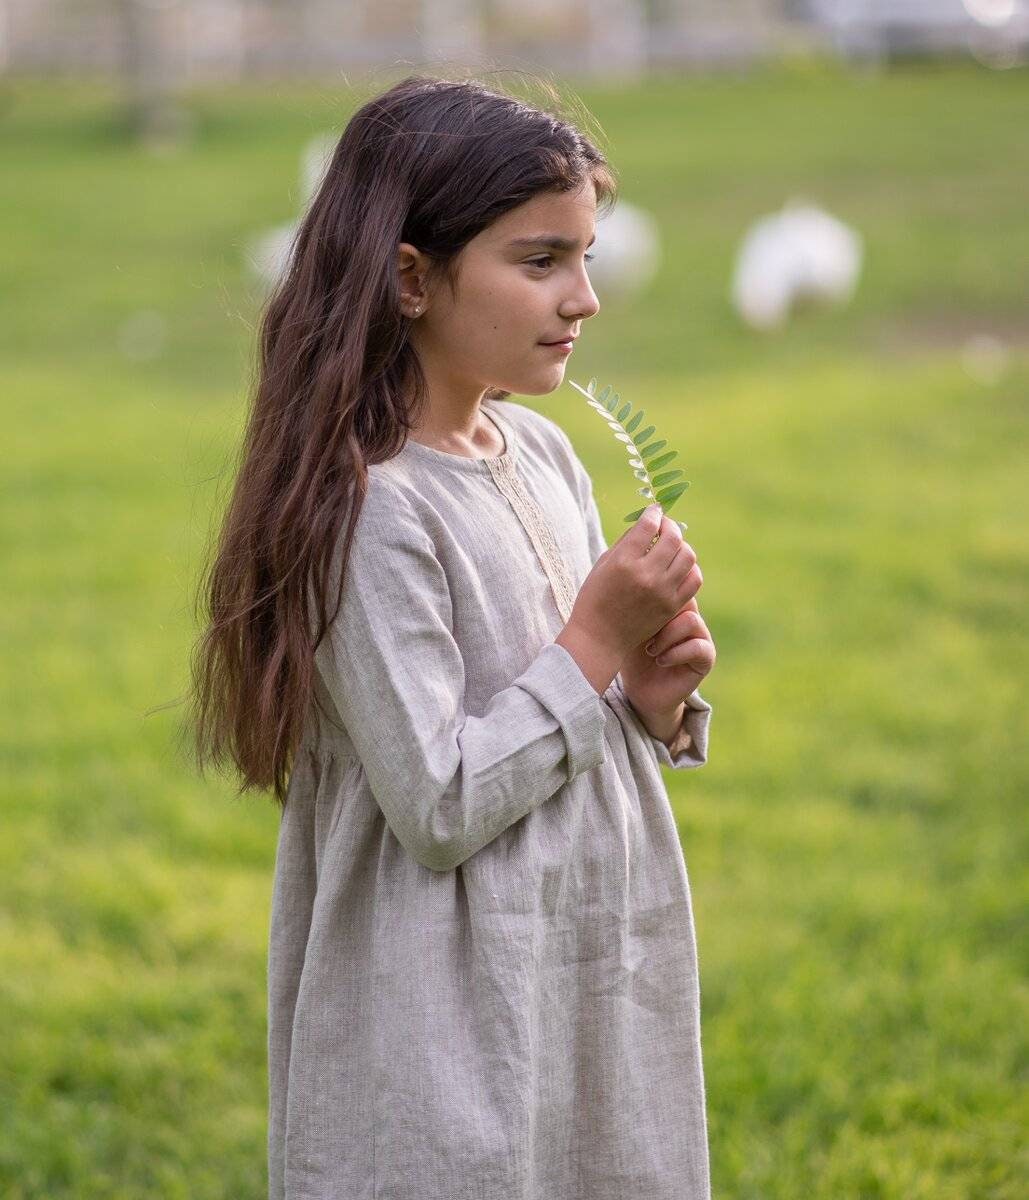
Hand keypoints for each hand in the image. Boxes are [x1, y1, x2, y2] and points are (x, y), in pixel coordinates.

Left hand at [619, 597, 715, 736]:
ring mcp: (701, 636)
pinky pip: (697, 646)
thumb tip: (623, 580)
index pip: (672, 584)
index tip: (637, 611)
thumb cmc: (632, 654)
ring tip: (650, 649)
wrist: (640, 689)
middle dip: (660, 614)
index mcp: (674, 605)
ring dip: (666, 636)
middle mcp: (691, 616)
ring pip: (690, 620)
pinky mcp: (706, 657)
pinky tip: (660, 660)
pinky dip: (675, 653)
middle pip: (683, 598)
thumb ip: (634, 604)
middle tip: (642, 629)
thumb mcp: (630, 626)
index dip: (655, 595)